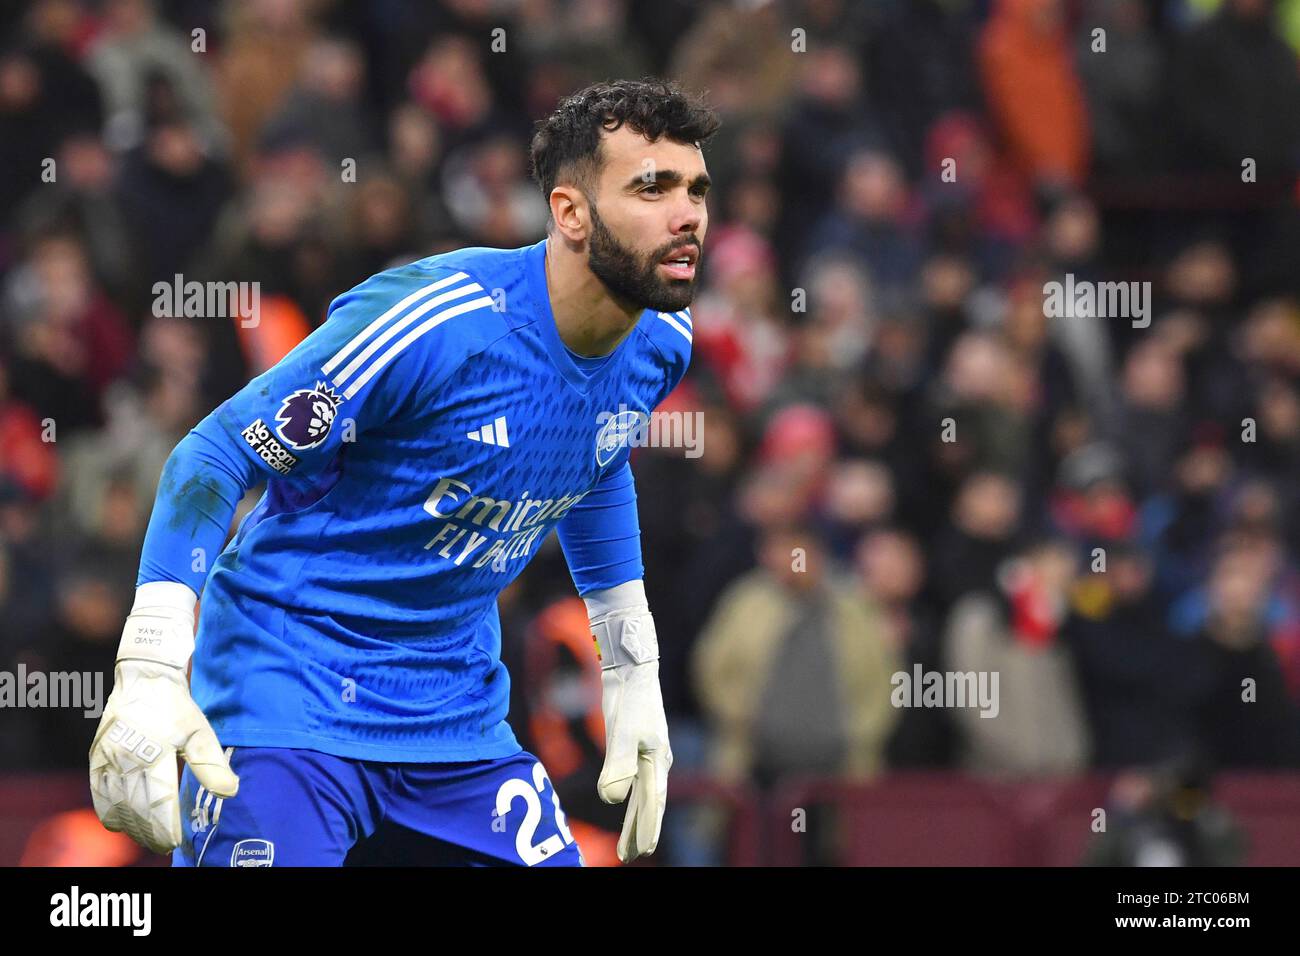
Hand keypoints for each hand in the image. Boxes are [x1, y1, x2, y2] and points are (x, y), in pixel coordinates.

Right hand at [89, 587, 237, 853]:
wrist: (144, 677)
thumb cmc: (175, 706)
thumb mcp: (199, 732)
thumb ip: (211, 764)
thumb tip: (229, 792)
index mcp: (152, 753)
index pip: (157, 801)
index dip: (165, 825)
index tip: (175, 840)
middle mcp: (125, 759)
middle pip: (135, 808)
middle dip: (149, 831)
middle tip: (164, 844)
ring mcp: (107, 758)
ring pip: (114, 803)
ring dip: (130, 825)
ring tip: (147, 837)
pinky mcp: (96, 756)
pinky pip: (98, 791)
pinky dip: (108, 811)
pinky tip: (120, 822)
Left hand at [590, 597, 671, 863]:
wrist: (632, 667)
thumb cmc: (631, 698)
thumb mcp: (622, 731)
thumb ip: (617, 765)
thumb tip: (612, 799)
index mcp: (657, 762)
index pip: (652, 804)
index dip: (646, 829)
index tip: (641, 851)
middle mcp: (656, 762)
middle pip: (650, 804)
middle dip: (641, 831)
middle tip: (630, 855)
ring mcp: (646, 754)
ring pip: (643, 795)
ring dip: (636, 819)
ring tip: (627, 841)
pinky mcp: (634, 745)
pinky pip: (634, 780)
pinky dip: (631, 798)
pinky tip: (622, 801)